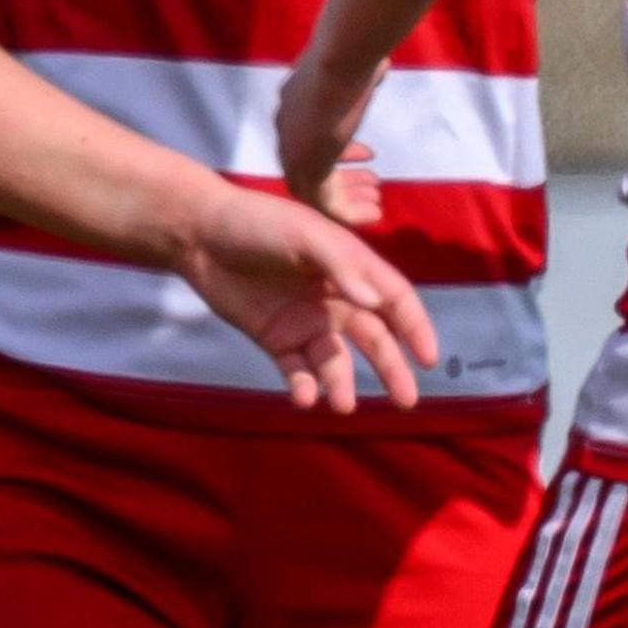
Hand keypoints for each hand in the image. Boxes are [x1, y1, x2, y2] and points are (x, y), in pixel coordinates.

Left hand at [166, 184, 440, 413]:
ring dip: (341, 384)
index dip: (415, 328)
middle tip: (406, 402)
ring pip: (335, 362)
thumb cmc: (257, 222)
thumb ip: (341, 267)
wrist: (199, 233)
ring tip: (342, 405)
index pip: (394, 300)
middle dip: (392, 369)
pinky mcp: (274, 339)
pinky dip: (304, 387)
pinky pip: (297, 371)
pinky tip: (304, 397)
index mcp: (349, 268)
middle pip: (374, 339)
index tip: (428, 359)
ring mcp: (304, 321)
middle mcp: (333, 299)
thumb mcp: (304, 235)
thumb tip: (377, 306)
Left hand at [272, 57, 384, 226]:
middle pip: (308, 164)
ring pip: (314, 188)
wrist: (340, 60)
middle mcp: (286, 128)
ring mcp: (293, 152)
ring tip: (375, 202)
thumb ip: (360, 75)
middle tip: (371, 182)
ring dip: (346, 197)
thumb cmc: (351, 57)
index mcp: (292, 102)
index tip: (367, 154)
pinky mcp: (307, 171)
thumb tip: (378, 66)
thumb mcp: (354, 66)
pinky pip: (324, 204)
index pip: (307, 136)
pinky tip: (373, 214)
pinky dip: (347, 213)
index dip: (338, 149)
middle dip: (341, 176)